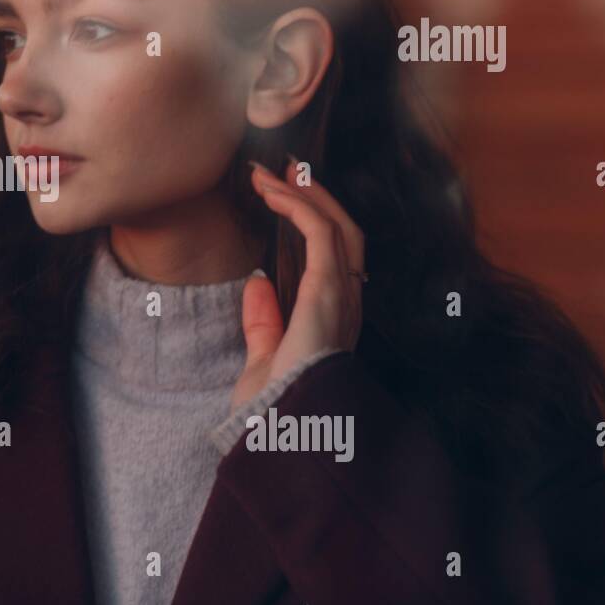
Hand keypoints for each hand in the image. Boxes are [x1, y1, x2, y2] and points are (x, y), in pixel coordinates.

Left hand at [232, 155, 365, 407]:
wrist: (280, 434)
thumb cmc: (274, 411)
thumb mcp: (264, 361)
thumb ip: (264, 322)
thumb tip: (256, 280)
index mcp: (335, 321)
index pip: (333, 257)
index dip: (313, 221)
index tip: (281, 196)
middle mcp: (347, 306)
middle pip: (343, 234)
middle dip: (315, 197)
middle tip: (285, 170)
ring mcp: (342, 299)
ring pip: (337, 226)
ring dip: (304, 193)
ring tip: (274, 172)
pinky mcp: (328, 294)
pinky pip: (322, 234)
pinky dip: (301, 206)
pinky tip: (274, 192)